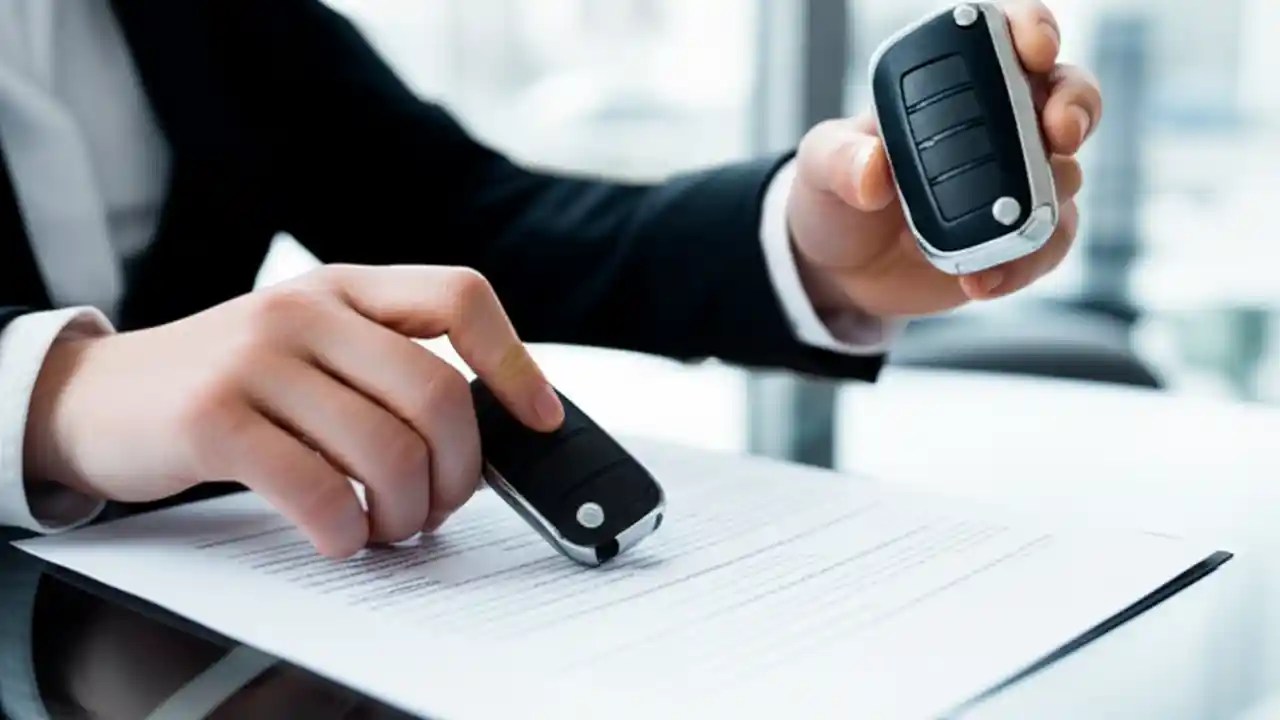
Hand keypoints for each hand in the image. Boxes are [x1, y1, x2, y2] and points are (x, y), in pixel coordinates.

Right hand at [24, 265, 563, 557]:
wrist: (99, 397)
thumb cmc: (230, 385)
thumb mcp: (312, 348)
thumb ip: (385, 370)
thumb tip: (490, 437)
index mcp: (343, 287)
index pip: (459, 296)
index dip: (515, 363)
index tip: (541, 421)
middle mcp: (305, 309)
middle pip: (438, 394)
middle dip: (461, 473)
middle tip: (439, 507)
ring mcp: (255, 359)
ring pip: (387, 449)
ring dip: (406, 513)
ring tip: (388, 528)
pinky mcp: (212, 419)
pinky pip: (318, 490)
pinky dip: (345, 531)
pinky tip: (338, 534)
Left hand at [787, 0, 1100, 317]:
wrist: (840, 268)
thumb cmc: (836, 194)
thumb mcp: (820, 167)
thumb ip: (840, 159)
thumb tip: (874, 171)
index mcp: (953, 85)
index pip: (1006, 36)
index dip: (1031, 29)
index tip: (1032, 49)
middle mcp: (998, 125)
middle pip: (1066, 94)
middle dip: (1076, 105)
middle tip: (1060, 132)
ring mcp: (1014, 181)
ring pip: (1068, 173)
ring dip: (1049, 197)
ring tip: (1006, 227)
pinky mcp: (1017, 236)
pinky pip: (1046, 243)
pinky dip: (1024, 261)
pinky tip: (982, 279)